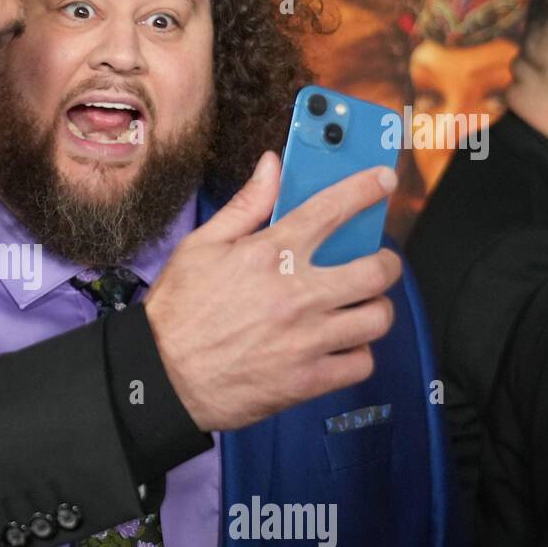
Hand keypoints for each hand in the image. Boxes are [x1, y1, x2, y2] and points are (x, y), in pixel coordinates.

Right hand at [144, 151, 401, 430]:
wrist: (161, 377)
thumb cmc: (177, 313)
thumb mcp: (200, 246)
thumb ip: (245, 206)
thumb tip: (271, 166)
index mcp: (270, 255)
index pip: (334, 210)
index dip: (367, 190)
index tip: (383, 183)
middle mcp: (297, 294)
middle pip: (376, 270)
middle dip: (386, 262)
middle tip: (377, 264)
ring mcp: (306, 340)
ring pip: (377, 318)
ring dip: (375, 309)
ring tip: (359, 308)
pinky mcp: (307, 380)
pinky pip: (361, 364)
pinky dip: (357, 354)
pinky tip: (341, 346)